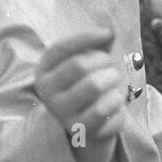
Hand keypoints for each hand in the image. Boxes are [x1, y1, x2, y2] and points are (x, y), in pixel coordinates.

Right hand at [35, 27, 125, 141]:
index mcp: (44, 72)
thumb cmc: (86, 85)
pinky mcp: (81, 130)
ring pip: (94, 86)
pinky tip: (115, 102)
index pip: (62, 48)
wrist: (86, 125)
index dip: (87, 36)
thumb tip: (110, 30)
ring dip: (113, 81)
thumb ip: (94, 44)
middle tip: (111, 66)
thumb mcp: (83, 63)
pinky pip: (105, 111)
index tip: (108, 33)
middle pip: (80, 66)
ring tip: (115, 83)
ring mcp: (62, 114)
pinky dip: (117, 102)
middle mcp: (48, 94)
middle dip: (104, 61)